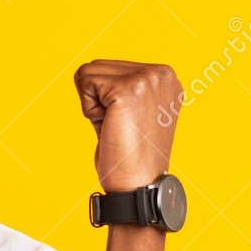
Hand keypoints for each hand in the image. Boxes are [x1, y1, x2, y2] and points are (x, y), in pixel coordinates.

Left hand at [73, 60, 182, 191]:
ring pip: (88, 72)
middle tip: (118, 126)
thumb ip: (120, 86)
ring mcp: (147, 79)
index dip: (105, 98)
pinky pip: (84, 82)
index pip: (111, 67)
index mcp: (165, 76)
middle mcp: (161, 73)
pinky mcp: (128, 89)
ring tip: (116, 126)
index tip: (126, 122)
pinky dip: (89, 109)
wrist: (139, 184)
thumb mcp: (132, 110)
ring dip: (92, 103)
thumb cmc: (131, 153)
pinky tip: (110, 126)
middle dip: (97, 98)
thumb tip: (88, 71)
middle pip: (97, 65)